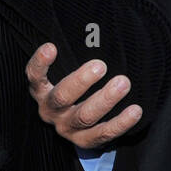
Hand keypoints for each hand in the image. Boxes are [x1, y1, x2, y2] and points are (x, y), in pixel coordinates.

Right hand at [25, 42, 142, 148]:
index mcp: (41, 91)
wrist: (73, 122)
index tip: (51, 47)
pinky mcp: (84, 142)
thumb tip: (96, 29)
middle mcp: (50, 110)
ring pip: (84, 116)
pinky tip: (135, 110)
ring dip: (105, 99)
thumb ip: (74, 55)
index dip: (40, 63)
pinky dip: (120, 123)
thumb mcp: (66, 70)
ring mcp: (66, 128)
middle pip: (62, 97)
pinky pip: (103, 134)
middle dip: (81, 81)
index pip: (34, 76)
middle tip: (100, 65)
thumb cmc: (73, 86)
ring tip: (123, 83)